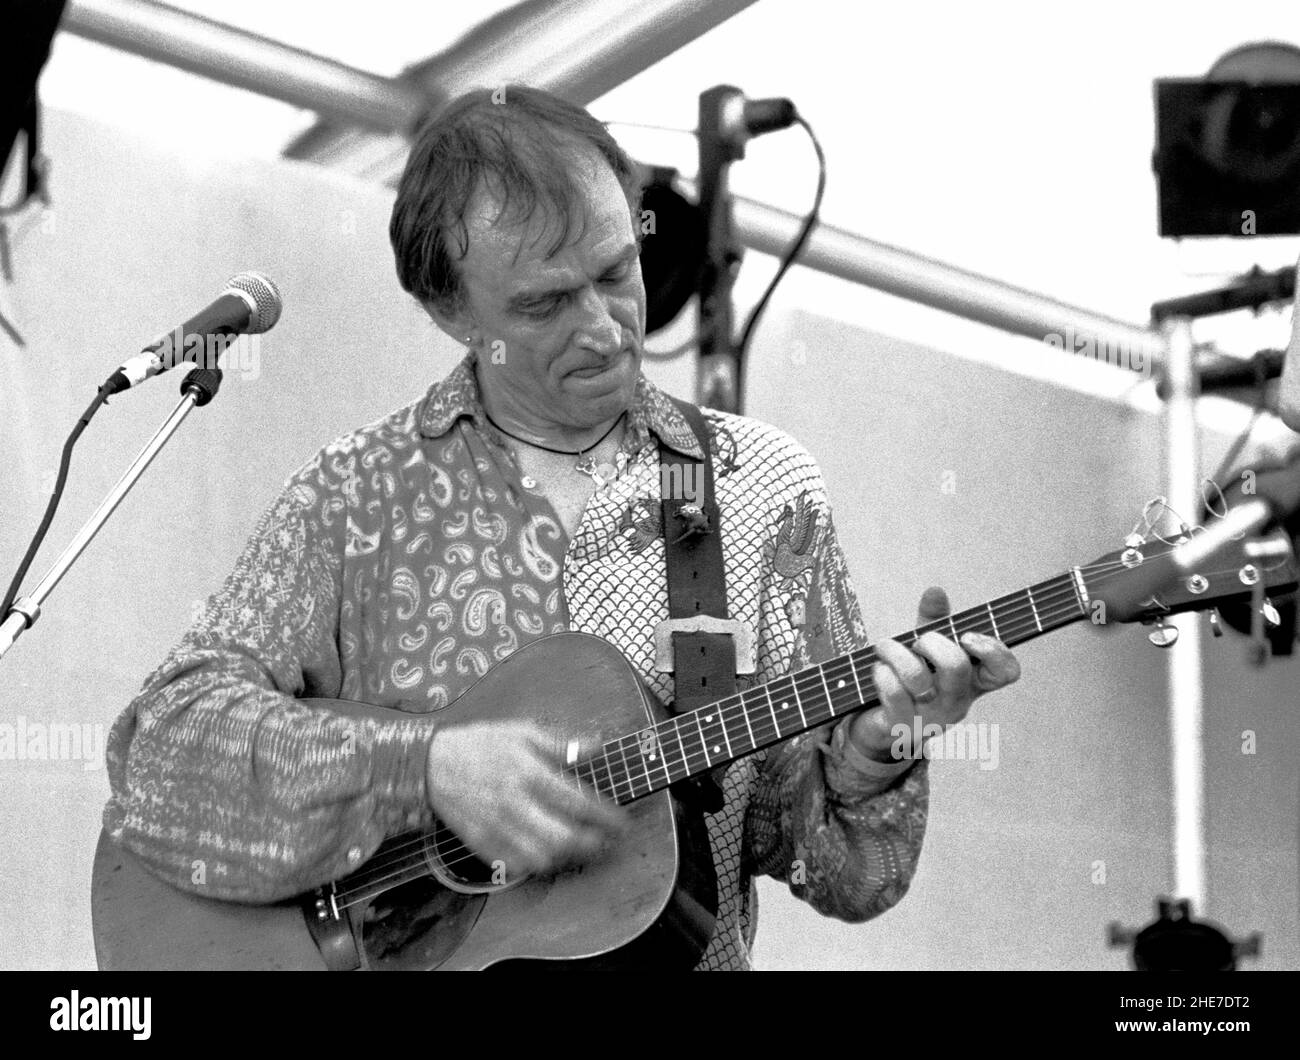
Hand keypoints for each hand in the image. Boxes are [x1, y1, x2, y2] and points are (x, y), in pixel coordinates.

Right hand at [425, 721, 627, 880]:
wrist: (430, 766)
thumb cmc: (479, 744)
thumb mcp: (521, 731)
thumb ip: (561, 742)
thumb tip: (597, 746)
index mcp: (528, 773)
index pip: (578, 802)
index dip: (605, 816)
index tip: (622, 821)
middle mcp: (515, 805)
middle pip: (564, 838)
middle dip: (593, 844)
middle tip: (608, 840)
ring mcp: (497, 828)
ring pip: (542, 858)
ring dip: (568, 857)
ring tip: (583, 848)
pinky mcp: (482, 845)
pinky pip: (516, 866)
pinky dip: (538, 865)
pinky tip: (549, 855)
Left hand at [848, 586, 1020, 761]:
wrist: (880, 724)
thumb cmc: (908, 681)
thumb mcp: (923, 647)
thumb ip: (933, 619)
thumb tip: (935, 592)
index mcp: (972, 682)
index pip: (1005, 671)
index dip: (994, 650)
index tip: (967, 636)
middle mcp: (957, 702)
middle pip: (956, 666)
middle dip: (930, 641)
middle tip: (917, 640)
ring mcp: (930, 719)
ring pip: (917, 677)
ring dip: (894, 651)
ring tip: (884, 647)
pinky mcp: (902, 727)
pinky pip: (892, 691)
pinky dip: (881, 672)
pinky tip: (879, 671)